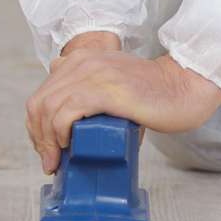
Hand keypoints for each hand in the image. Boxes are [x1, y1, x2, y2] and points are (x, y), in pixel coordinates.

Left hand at [26, 48, 220, 174]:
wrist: (183, 87)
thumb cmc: (152, 94)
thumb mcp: (113, 83)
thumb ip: (91, 90)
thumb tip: (68, 126)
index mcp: (82, 59)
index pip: (41, 93)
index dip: (37, 126)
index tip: (47, 148)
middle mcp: (84, 62)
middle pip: (38, 102)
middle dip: (37, 137)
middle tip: (50, 161)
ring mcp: (94, 74)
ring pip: (48, 108)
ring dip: (46, 140)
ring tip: (57, 159)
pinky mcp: (106, 91)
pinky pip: (67, 112)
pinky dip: (60, 133)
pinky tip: (69, 145)